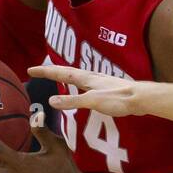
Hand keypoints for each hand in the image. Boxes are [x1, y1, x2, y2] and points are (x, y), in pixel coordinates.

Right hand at [29, 63, 153, 115]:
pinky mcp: (108, 88)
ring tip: (58, 76)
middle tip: (38, 71)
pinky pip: (86, 84)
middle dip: (52, 71)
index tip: (30, 70)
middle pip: (67, 72)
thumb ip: (72, 101)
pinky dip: (78, 84)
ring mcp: (100, 81)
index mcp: (86, 78)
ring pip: (77, 76)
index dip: (45, 72)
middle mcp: (92, 77)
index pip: (60, 72)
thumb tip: (51, 101)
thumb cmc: (118, 99)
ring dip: (65, 75)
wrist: (141, 98)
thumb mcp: (92, 101)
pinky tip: (84, 88)